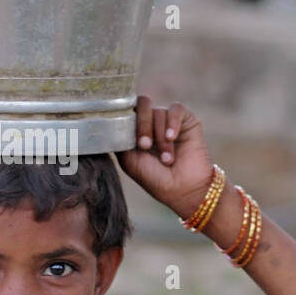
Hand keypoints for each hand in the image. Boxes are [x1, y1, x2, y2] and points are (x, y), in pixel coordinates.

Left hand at [116, 98, 214, 218]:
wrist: (184, 190)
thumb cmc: (156, 179)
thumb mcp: (130, 161)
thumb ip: (120, 139)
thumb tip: (109, 122)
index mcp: (136, 131)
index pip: (128, 111)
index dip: (127, 119)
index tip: (131, 141)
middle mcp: (152, 123)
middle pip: (142, 104)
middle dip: (142, 125)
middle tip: (145, 146)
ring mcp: (169, 121)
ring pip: (159, 112)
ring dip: (160, 138)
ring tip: (167, 159)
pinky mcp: (187, 120)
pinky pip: (176, 109)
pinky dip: (172, 123)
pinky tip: (172, 137)